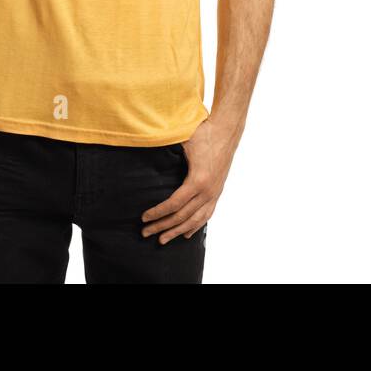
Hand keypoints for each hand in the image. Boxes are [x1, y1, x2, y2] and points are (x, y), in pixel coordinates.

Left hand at [140, 117, 236, 242]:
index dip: (158, 213)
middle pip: (182, 216)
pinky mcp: (217, 191)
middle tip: (145, 233)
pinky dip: (196, 226)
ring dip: (177, 232)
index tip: (144, 218)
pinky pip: (207, 214)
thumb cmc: (204, 132)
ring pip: (195, 220)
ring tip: (163, 240)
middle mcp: (208, 191)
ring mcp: (214, 193)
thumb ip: (166, 149)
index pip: (174, 204)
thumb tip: (144, 147)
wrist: (227, 130)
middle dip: (162, 227)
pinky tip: (187, 234)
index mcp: (198, 181)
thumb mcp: (184, 141)